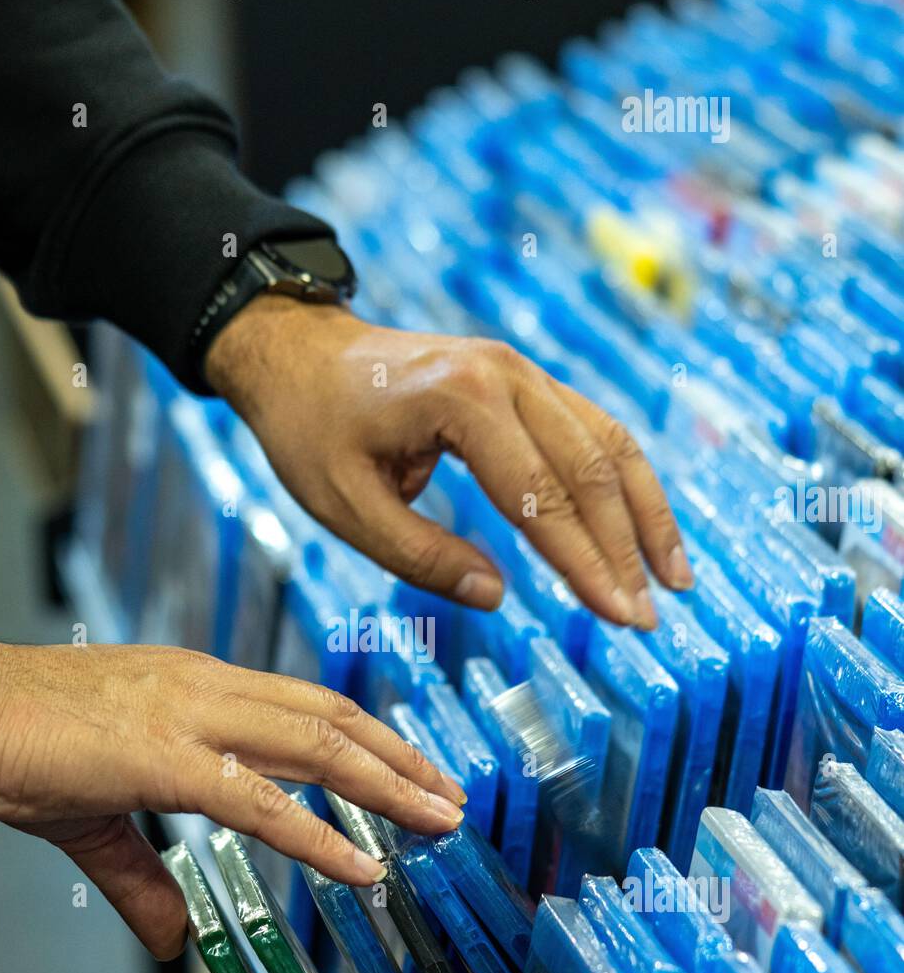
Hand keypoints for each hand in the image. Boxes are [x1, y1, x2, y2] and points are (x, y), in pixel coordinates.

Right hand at [0, 641, 465, 958]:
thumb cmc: (19, 742)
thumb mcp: (95, 820)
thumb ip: (141, 879)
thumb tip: (172, 941)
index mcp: (198, 687)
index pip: (305, 708)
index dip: (366, 742)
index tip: (411, 774)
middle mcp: (208, 688)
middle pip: (330, 718)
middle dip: (399, 759)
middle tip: (452, 797)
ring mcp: (189, 716)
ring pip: (314, 745)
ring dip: (386, 786)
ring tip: (438, 820)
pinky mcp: (162, 757)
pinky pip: (257, 799)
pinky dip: (317, 833)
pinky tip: (360, 864)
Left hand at [205, 296, 691, 629]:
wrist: (299, 353)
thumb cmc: (312, 431)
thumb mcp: (347, 508)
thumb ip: (422, 557)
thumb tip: (497, 597)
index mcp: (462, 401)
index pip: (544, 495)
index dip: (586, 562)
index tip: (622, 617)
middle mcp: (507, 375)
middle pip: (591, 468)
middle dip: (625, 548)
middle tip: (648, 618)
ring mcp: (522, 371)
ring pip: (608, 443)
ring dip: (645, 512)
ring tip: (672, 579)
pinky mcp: (525, 382)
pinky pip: (592, 429)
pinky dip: (624, 482)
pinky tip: (642, 529)